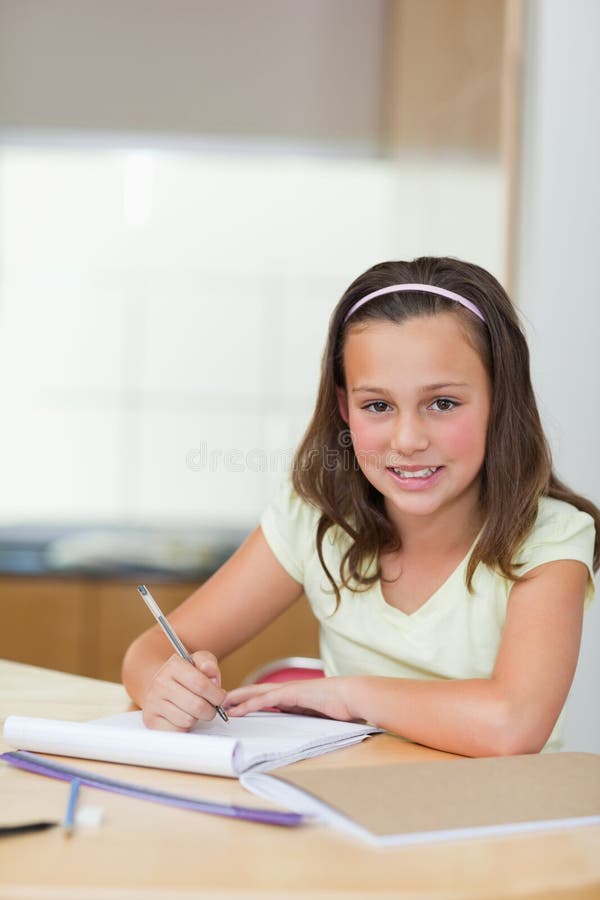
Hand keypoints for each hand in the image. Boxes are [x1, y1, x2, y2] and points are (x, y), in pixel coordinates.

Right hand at [142, 651, 226, 731]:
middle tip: (211, 707)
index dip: (216, 694)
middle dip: (210, 710)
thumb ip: (209, 664)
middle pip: (197, 705)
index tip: (220, 697)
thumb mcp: (199, 662)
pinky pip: (177, 731)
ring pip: (188, 720)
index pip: (201, 684)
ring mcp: (153, 702)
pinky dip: (185, 728)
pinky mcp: (151, 720)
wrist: (161, 685)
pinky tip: (183, 717)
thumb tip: (209, 672)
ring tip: (195, 710)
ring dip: (197, 718)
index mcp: (173, 665)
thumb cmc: (185, 675)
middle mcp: (160, 683)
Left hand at [224, 677, 360, 721]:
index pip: (266, 697)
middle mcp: (288, 691)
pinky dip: (249, 705)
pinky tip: (237, 710)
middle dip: (237, 697)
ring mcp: (288, 690)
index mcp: (294, 697)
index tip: (235, 707)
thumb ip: (305, 718)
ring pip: (255, 693)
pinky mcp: (291, 694)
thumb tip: (299, 728)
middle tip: (219, 702)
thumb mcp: (317, 716)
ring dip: (237, 699)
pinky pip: (265, 700)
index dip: (249, 701)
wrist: (352, 696)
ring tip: (221, 705)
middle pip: (255, 692)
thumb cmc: (341, 707)